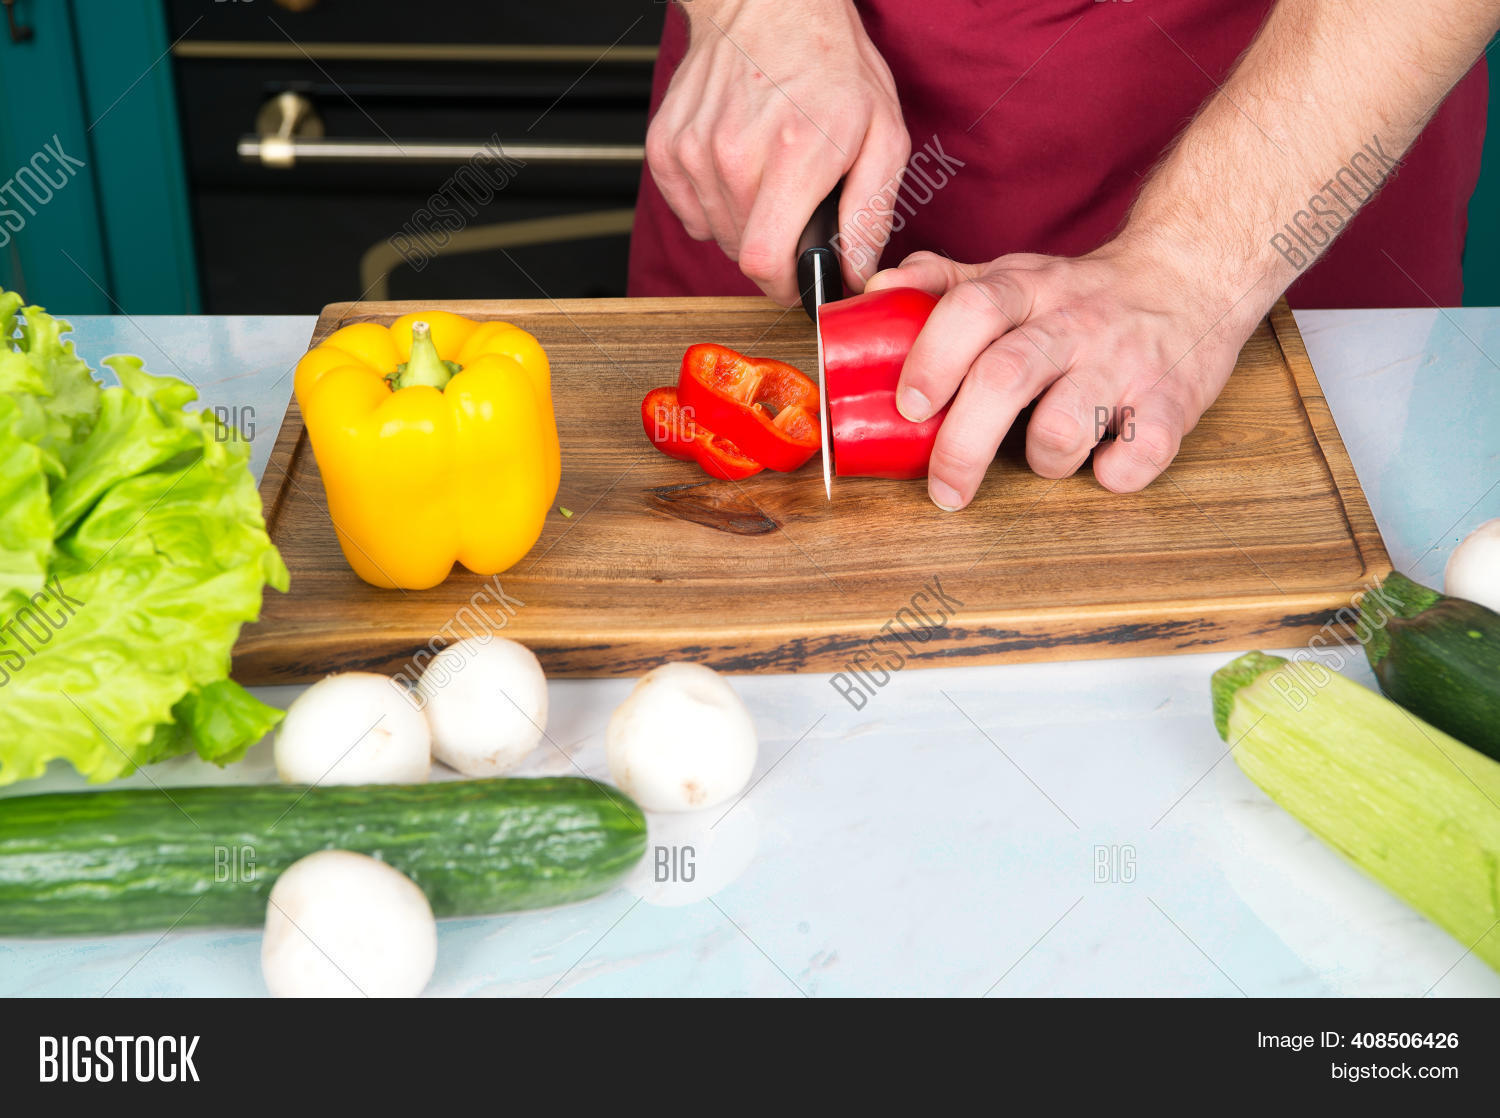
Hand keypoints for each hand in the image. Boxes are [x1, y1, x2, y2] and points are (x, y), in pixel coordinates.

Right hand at [645, 0, 909, 303]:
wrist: (767, 3)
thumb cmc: (830, 62)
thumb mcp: (883, 132)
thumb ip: (871, 212)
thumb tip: (855, 272)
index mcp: (792, 156)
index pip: (764, 262)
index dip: (784, 285)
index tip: (799, 281)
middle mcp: (734, 155)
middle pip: (742, 252)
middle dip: (774, 248)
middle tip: (796, 211)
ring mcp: (693, 150)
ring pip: (717, 232)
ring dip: (745, 224)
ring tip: (770, 180)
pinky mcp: (666, 146)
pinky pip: (689, 210)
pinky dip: (714, 204)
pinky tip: (738, 170)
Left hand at [867, 240, 1267, 508]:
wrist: (1194, 274)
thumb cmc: (1086, 293)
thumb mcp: (1018, 274)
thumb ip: (946, 286)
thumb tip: (876, 290)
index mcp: (1028, 290)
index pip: (971, 309)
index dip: (932, 359)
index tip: (909, 406)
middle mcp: (1074, 323)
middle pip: (1005, 378)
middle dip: (962, 445)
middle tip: (945, 487)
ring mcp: (1125, 363)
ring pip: (1064, 428)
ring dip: (1042, 460)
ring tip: (1045, 454)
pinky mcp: (1172, 404)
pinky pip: (1136, 458)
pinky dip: (1113, 475)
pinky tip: (1105, 460)